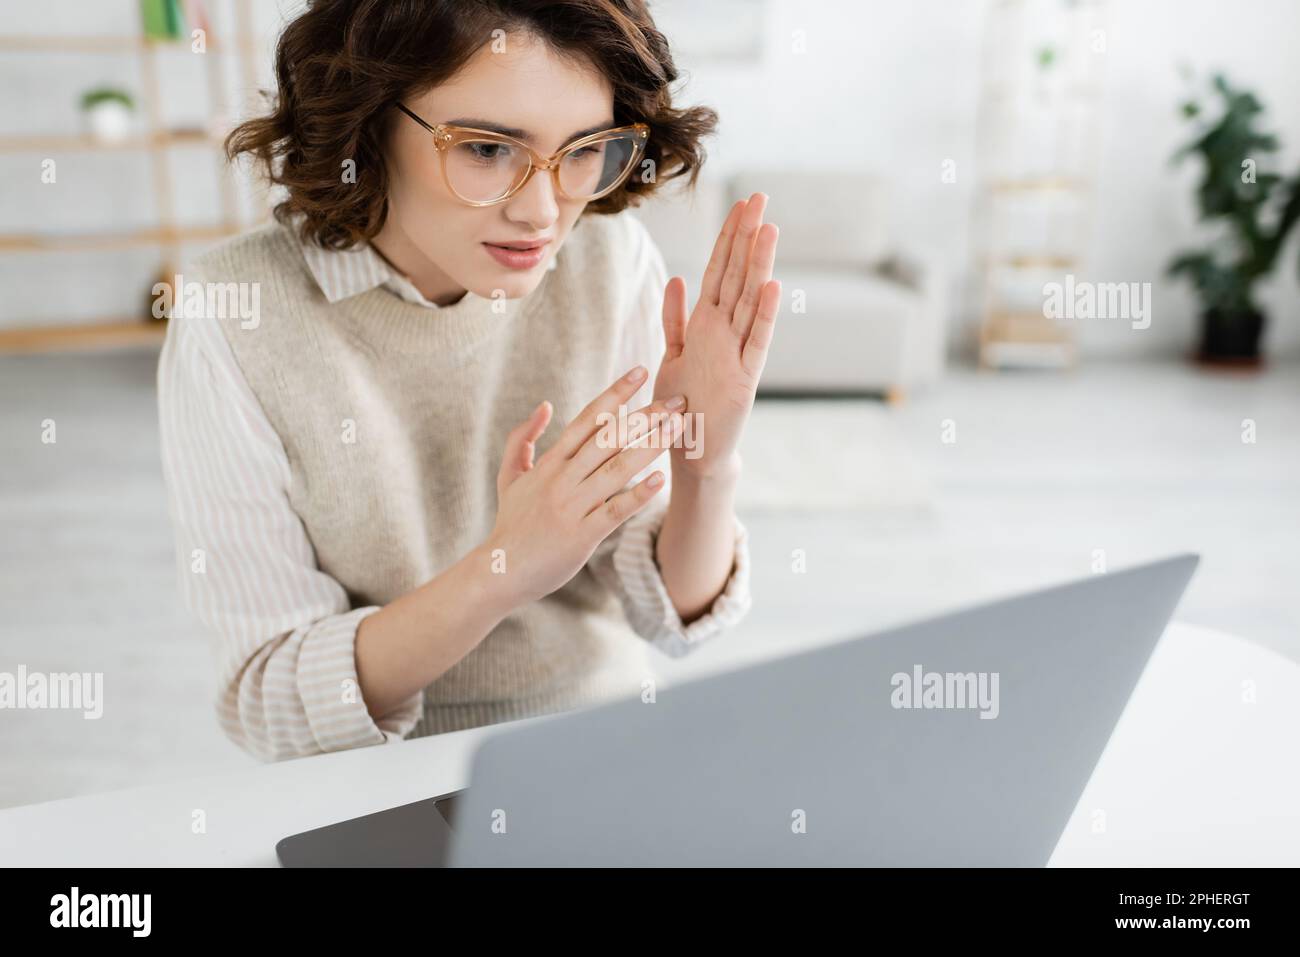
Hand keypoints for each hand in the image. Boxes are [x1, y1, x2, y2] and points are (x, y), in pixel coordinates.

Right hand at [485, 366, 684, 605]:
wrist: (500, 570)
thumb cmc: (510, 522)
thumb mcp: (509, 475)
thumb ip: (522, 438)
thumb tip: (545, 406)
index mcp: (549, 462)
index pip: (587, 419)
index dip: (615, 394)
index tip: (638, 372)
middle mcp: (562, 479)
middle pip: (608, 438)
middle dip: (645, 417)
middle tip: (677, 401)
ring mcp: (572, 506)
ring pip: (616, 469)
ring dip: (649, 447)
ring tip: (677, 429)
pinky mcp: (581, 535)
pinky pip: (614, 511)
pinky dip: (637, 495)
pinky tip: (661, 480)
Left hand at [653, 192, 780, 478]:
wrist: (693, 450)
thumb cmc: (683, 406)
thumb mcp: (672, 355)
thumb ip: (675, 319)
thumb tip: (677, 279)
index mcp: (707, 324)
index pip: (720, 271)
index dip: (728, 237)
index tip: (741, 203)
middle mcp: (726, 333)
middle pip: (737, 276)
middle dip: (746, 237)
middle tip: (759, 198)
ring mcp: (738, 354)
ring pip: (748, 301)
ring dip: (758, 265)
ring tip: (769, 229)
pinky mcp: (746, 380)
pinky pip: (755, 343)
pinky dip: (763, 316)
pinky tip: (772, 286)